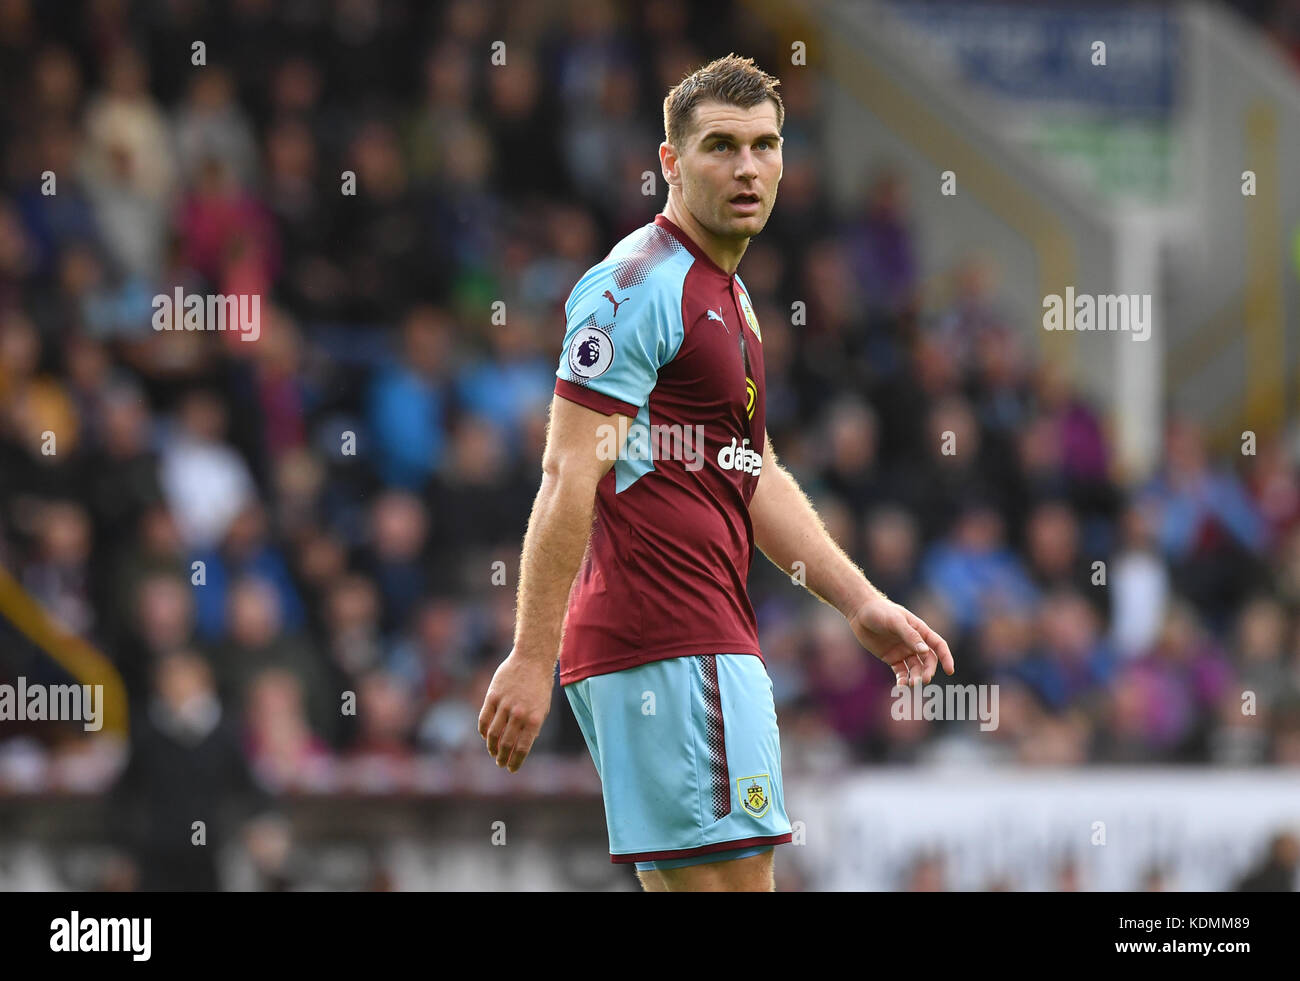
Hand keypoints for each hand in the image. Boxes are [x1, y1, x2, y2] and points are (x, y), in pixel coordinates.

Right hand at [477, 648, 555, 771]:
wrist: (532, 659)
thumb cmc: (540, 685)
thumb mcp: (543, 708)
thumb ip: (533, 726)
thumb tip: (522, 746)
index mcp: (535, 719)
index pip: (522, 748)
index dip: (515, 762)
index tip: (511, 769)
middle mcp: (519, 714)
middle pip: (506, 744)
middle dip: (502, 757)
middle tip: (500, 763)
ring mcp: (505, 704)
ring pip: (493, 734)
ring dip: (492, 747)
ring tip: (493, 752)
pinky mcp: (493, 696)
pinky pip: (484, 719)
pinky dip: (483, 731)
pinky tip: (486, 736)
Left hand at [847, 595, 954, 686]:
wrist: (860, 612)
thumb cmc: (879, 612)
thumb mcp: (895, 621)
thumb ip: (910, 635)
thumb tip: (925, 652)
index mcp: (920, 630)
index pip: (938, 645)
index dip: (946, 657)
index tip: (950, 670)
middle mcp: (914, 642)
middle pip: (928, 660)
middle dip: (928, 671)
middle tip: (924, 680)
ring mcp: (903, 651)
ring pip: (915, 668)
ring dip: (916, 677)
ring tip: (912, 684)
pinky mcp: (891, 658)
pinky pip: (901, 672)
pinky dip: (903, 680)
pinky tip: (901, 686)